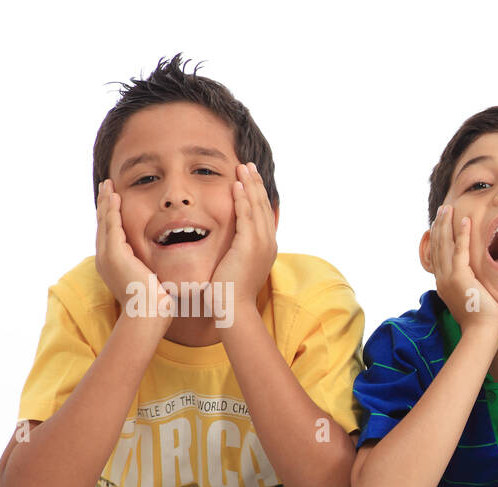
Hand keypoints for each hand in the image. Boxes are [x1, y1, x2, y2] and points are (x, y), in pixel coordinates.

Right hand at [94, 179, 169, 330]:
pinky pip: (112, 226)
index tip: (114, 201)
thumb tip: (160, 271)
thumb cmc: (154, 306)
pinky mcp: (115, 254)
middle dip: (105, 205)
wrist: (148, 316)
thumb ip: (151, 272)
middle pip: (103, 225)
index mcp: (114, 264)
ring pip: (105, 222)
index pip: (111, 234)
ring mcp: (107, 256)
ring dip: (107, 202)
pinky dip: (112, 210)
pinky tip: (114, 197)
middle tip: (107, 187)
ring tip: (108, 186)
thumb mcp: (151, 283)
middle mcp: (105, 259)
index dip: (111, 216)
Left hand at [211, 162, 277, 316]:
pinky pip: (247, 215)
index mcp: (266, 248)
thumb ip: (236, 254)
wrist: (234, 308)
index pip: (263, 215)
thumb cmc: (230, 294)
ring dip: (250, 185)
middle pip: (264, 206)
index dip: (257, 196)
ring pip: (257, 207)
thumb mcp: (237, 268)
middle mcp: (269, 243)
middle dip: (256, 185)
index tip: (250, 181)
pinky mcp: (250, 244)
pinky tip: (237, 185)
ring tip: (243, 168)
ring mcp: (261, 243)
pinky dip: (243, 198)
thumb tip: (228, 249)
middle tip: (248, 166)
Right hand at [429, 205, 497, 334]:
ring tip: (448, 208)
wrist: (482, 332)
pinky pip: (459, 250)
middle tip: (442, 209)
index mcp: (444, 284)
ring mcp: (448, 278)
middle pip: (437, 246)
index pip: (438, 255)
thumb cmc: (483, 320)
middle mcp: (442, 279)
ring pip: (444, 245)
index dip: (438, 237)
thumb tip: (476, 281)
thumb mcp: (472, 299)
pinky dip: (461, 234)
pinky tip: (464, 220)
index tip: (441, 223)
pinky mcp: (459, 277)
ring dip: (446, 224)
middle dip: (439, 226)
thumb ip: (470, 287)